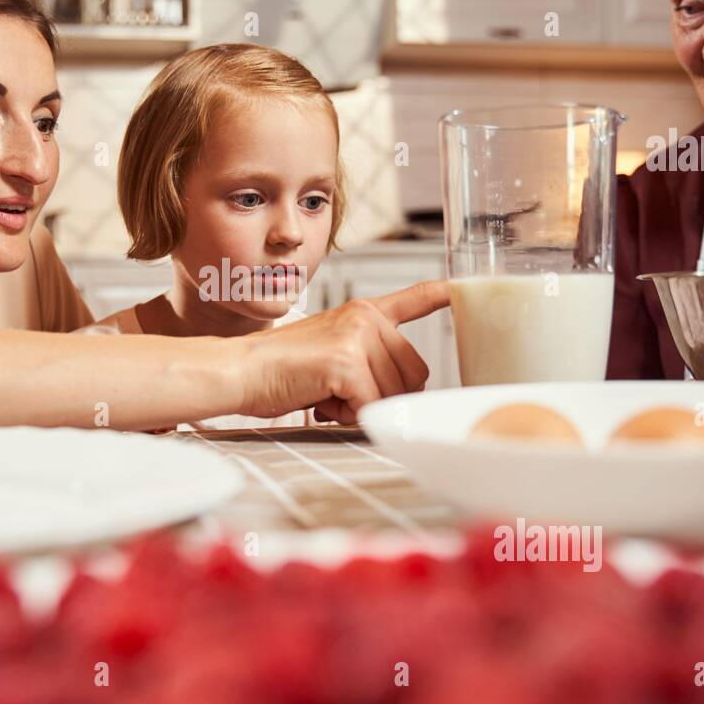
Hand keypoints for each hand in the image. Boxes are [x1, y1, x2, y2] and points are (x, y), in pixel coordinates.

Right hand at [236, 280, 449, 424]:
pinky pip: (371, 407)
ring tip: (326, 391)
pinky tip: (322, 400)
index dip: (441, 296)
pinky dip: (348, 416)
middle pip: (413, 376)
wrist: (241, 371)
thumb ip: (368, 361)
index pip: (414, 299)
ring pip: (394, 395)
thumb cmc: (281, 369)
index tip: (462, 288)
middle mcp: (366, 317)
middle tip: (338, 389)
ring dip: (361, 407)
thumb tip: (398, 396)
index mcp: (363, 312)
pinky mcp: (347, 362)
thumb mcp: (331, 352)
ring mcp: (358, 337)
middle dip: (381, 395)